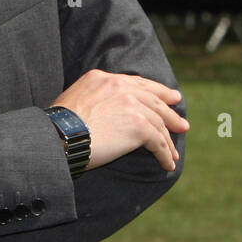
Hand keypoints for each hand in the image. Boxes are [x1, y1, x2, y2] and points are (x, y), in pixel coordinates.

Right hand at [51, 69, 187, 171]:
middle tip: (182, 124)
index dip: (157, 91)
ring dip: (168, 141)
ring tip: (173, 153)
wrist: (60, 136)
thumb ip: (96, 96)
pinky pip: (158, 142)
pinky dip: (165, 154)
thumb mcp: (75, 97)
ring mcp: (132, 105)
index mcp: (103, 78)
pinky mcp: (139, 127)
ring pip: (158, 123)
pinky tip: (167, 163)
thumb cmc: (60, 124)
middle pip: (154, 100)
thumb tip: (106, 109)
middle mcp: (120, 86)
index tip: (170, 97)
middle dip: (171, 113)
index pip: (137, 83)